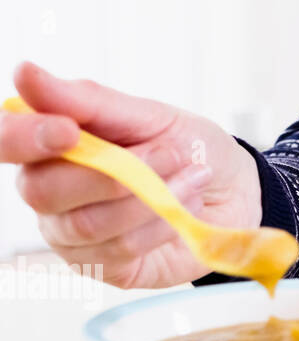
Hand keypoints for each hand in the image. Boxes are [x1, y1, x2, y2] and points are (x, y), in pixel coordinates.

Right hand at [2, 61, 262, 288]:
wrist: (234, 189)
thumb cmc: (187, 146)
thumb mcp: (148, 114)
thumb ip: (86, 101)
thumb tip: (25, 74)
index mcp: (50, 144)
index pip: (6, 140)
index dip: (25, 137)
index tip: (67, 131)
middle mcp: (49, 191)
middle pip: (44, 192)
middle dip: (117, 173)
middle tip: (172, 154)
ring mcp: (71, 234)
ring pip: (88, 225)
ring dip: (151, 198)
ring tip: (192, 178)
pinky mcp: (103, 266)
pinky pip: (119, 251)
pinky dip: (162, 224)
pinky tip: (185, 207)